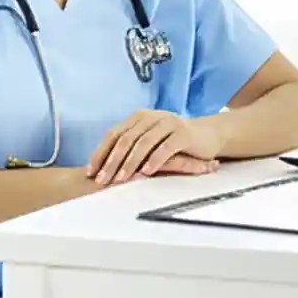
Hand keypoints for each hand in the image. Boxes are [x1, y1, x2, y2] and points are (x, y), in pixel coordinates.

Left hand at [86, 110, 223, 185]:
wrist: (207, 135)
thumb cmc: (174, 142)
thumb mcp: (149, 142)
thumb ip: (130, 148)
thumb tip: (103, 167)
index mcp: (138, 117)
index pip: (114, 134)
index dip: (101, 153)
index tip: (90, 172)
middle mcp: (151, 117)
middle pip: (126, 139)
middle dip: (112, 161)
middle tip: (102, 180)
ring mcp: (167, 123)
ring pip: (143, 143)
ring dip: (130, 162)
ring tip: (122, 179)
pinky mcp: (182, 133)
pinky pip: (165, 147)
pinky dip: (154, 160)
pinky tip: (147, 172)